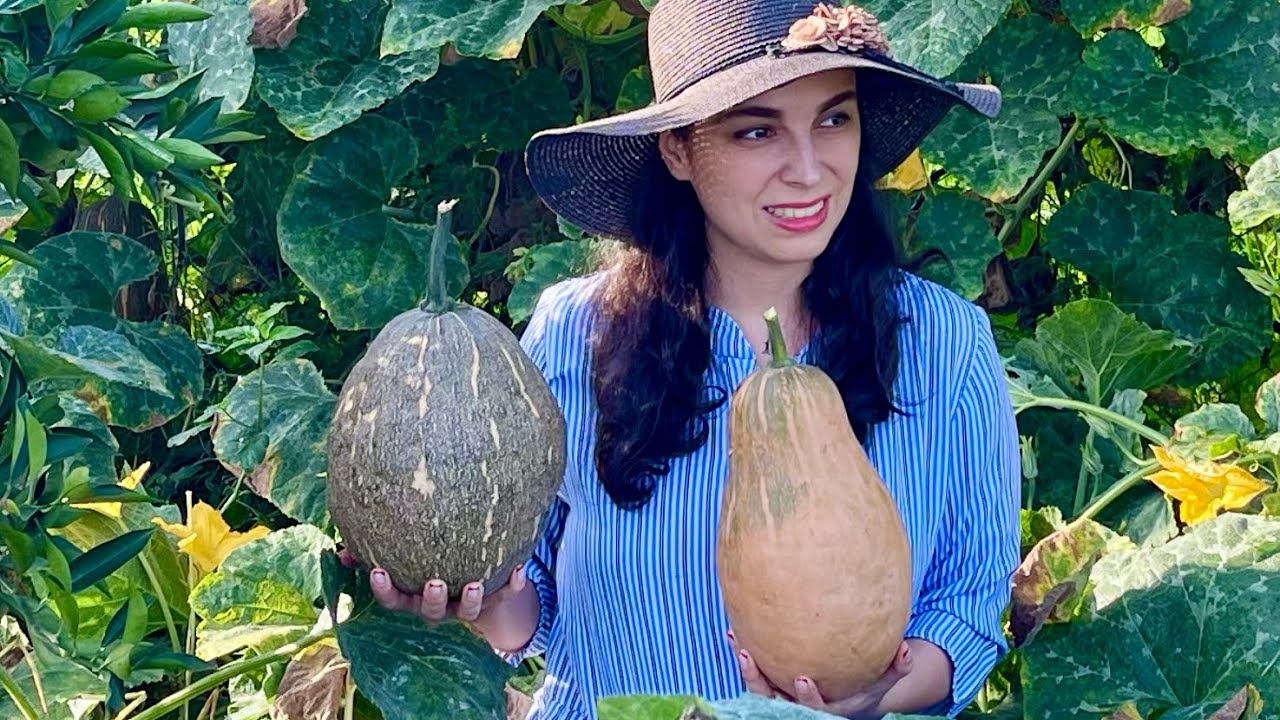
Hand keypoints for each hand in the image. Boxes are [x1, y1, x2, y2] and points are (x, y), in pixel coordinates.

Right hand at [337, 548, 527, 638]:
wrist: (476, 584)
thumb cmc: (427, 564)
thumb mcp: (402, 561)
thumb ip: (371, 553)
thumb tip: (338, 549)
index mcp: (413, 598)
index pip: (393, 601)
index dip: (384, 589)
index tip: (377, 571)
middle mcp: (438, 607)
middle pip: (430, 611)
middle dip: (431, 599)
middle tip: (434, 582)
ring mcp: (465, 606)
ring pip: (466, 611)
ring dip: (470, 599)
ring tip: (473, 583)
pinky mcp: (493, 599)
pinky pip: (504, 595)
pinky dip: (512, 584)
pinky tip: (519, 569)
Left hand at [728, 631, 912, 719]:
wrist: (847, 691)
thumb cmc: (866, 683)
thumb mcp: (884, 678)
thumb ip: (897, 667)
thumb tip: (905, 649)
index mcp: (826, 708)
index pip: (813, 708)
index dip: (807, 697)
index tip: (802, 679)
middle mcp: (799, 704)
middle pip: (773, 700)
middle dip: (759, 682)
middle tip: (750, 658)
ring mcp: (782, 695)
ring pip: (758, 687)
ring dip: (745, 665)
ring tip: (736, 637)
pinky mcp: (772, 681)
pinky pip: (756, 671)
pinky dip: (746, 651)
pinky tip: (735, 629)